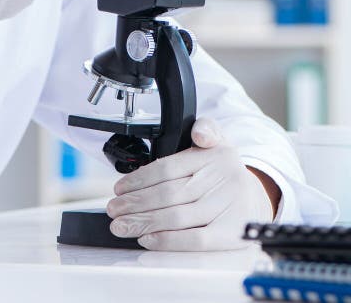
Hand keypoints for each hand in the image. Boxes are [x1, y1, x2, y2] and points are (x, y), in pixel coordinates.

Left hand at [106, 117, 275, 250]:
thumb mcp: (218, 140)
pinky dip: (169, 240)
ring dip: (144, 223)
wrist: (256, 198)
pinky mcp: (231, 235)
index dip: (139, 180)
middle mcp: (223, 181)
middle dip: (135, 204)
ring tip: (122, 226)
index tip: (119, 189)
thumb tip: (199, 133)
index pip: (167, 168)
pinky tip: (148, 239)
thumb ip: (205, 129)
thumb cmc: (225, 172)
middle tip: (114, 210)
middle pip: (168, 194)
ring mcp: (228, 209)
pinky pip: (196, 240)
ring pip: (177, 217)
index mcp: (214, 156)